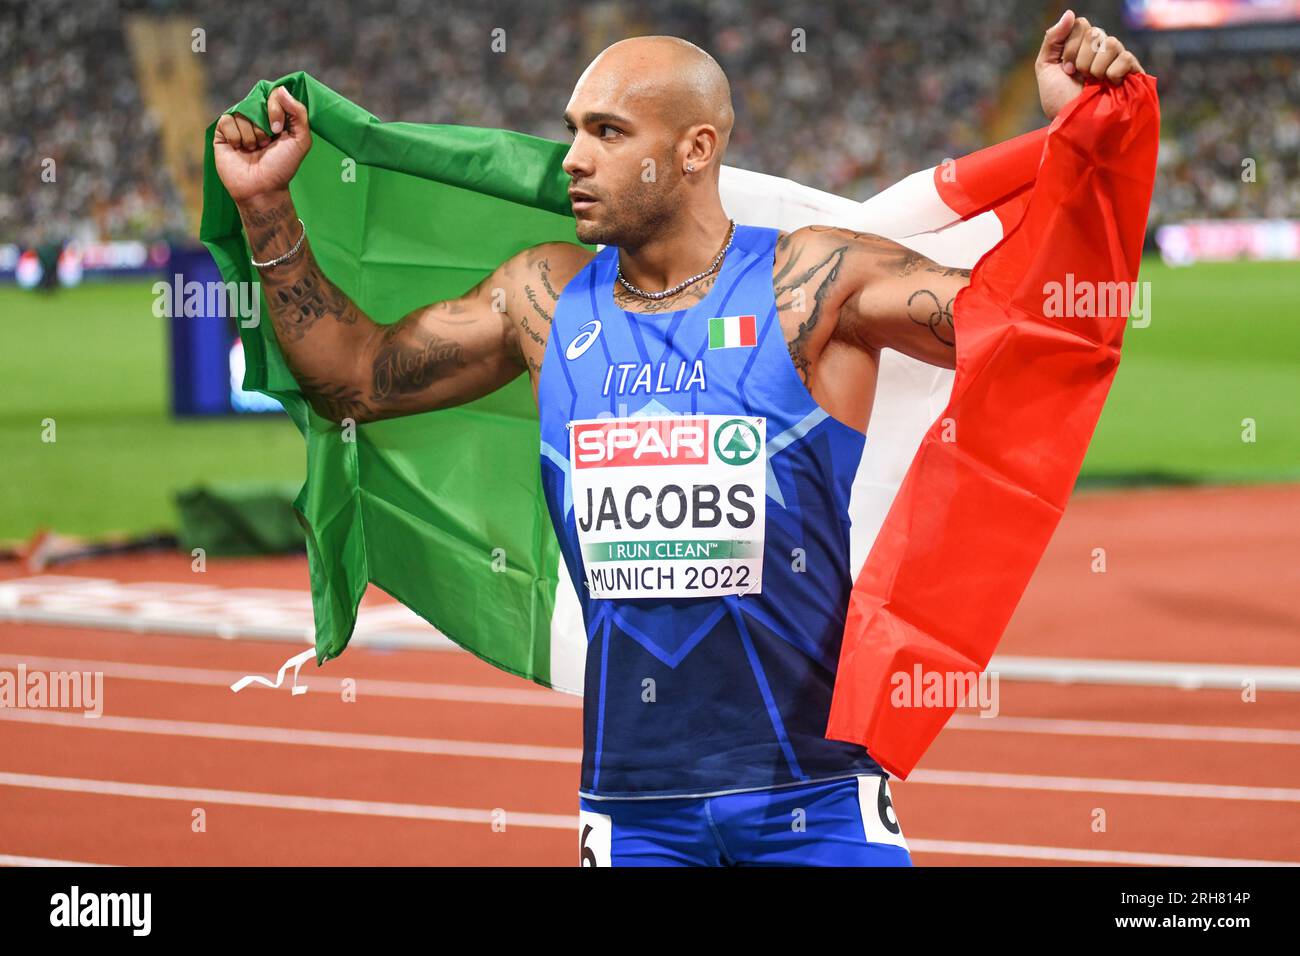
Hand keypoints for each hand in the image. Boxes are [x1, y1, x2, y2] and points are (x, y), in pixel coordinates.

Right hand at [213, 86, 312, 204]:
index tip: (278, 131)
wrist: (263, 188)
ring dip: (251, 135)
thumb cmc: (282, 167)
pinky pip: (227, 120)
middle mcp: (256, 118)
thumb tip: (281, 89)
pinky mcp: (222, 133)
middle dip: (263, 125)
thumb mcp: (301, 141)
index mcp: (275, 117)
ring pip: (241, 113)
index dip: (275, 109)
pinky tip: (239, 149)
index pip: (274, 95)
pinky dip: (236, 137)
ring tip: (253, 150)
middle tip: (266, 144)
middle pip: (256, 101)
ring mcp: (239, 124)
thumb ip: (299, 113)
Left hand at [1036, 10, 1144, 119]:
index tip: (1066, 70)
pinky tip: (1110, 85)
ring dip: (1095, 67)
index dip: (1070, 47)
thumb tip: (1069, 12)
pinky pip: (1125, 56)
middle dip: (1080, 59)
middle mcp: (1100, 50)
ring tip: (1094, 84)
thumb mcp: (1046, 69)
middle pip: (1094, 31)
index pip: (1080, 24)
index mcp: (1081, 47)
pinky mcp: (1133, 71)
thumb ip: (1053, 39)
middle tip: (1079, 78)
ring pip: (1110, 42)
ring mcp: (1118, 59)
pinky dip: (1112, 73)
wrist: (1075, 128)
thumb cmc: (1060, 103)